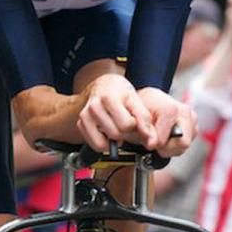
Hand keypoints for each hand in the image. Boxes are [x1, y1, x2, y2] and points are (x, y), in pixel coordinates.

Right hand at [77, 74, 196, 154]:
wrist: (102, 85)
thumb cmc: (120, 92)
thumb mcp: (136, 100)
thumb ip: (144, 120)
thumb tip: (151, 140)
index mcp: (109, 98)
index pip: (127, 125)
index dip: (134, 126)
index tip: (134, 120)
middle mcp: (95, 106)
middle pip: (116, 135)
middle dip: (124, 133)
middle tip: (125, 124)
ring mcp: (85, 115)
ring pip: (104, 144)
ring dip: (114, 139)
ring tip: (117, 127)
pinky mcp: (80, 124)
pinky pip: (96, 146)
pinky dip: (104, 143)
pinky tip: (108, 131)